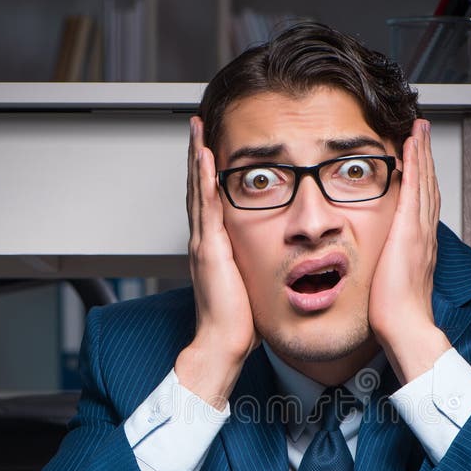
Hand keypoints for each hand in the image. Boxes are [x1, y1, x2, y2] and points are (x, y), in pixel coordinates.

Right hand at [176, 116, 258, 407]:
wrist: (224, 344)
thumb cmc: (238, 323)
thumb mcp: (249, 284)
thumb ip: (252, 265)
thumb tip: (273, 258)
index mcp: (214, 249)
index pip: (210, 202)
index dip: (208, 175)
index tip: (211, 150)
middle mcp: (205, 242)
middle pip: (198, 189)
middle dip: (198, 157)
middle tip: (198, 126)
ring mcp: (204, 245)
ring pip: (198, 192)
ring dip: (197, 158)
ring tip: (197, 129)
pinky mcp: (210, 251)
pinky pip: (206, 208)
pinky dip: (203, 181)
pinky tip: (204, 158)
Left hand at [368, 119, 450, 383]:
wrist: (405, 327)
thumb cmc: (395, 316)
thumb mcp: (390, 286)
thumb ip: (386, 271)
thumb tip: (377, 270)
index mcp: (418, 248)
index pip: (421, 206)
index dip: (421, 182)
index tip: (417, 163)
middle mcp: (423, 236)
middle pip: (427, 188)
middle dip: (424, 159)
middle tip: (422, 133)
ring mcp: (419, 232)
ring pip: (423, 183)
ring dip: (421, 154)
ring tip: (418, 129)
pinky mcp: (409, 231)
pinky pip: (413, 189)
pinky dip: (414, 164)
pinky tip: (410, 144)